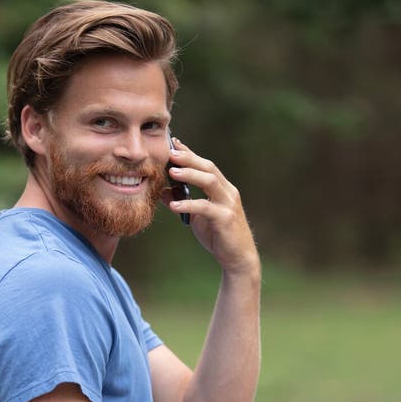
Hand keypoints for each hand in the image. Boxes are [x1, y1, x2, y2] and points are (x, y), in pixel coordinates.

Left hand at [164, 138, 259, 277]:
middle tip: (170, 153)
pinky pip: (205, 207)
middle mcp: (228, 192)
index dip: (190, 154)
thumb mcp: (197, 218)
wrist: (237, 258)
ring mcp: (228, 204)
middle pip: (208, 168)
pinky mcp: (225, 218)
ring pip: (209, 181)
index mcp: (222, 189)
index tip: (174, 143)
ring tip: (172, 172)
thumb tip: (163, 193)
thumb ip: (183, 203)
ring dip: (189, 174)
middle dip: (189, 158)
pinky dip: (188, 205)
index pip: (206, 165)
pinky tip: (173, 206)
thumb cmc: (218, 236)